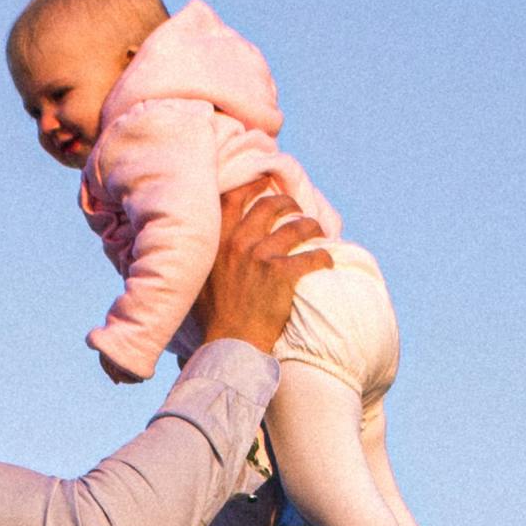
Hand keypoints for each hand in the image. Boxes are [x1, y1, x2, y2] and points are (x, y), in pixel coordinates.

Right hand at [197, 176, 329, 354]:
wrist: (229, 345)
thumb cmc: (213, 318)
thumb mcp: (198, 280)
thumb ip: (206, 258)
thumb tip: (212, 250)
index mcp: (216, 241)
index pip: (233, 197)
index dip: (251, 184)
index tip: (263, 181)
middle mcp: (238, 242)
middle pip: (269, 206)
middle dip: (286, 202)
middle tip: (295, 207)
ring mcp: (261, 256)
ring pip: (297, 227)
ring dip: (311, 225)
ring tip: (318, 230)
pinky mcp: (283, 274)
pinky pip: (313, 255)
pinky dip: (324, 257)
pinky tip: (327, 261)